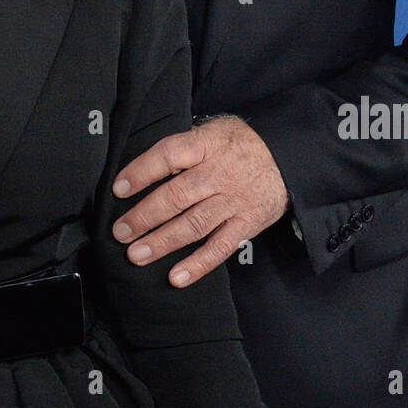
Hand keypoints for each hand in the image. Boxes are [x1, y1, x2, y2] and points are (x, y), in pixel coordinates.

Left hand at [111, 115, 289, 286]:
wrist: (288, 158)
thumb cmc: (241, 143)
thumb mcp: (213, 129)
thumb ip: (184, 145)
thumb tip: (146, 165)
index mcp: (206, 145)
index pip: (168, 155)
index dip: (141, 172)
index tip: (119, 188)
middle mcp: (219, 174)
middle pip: (177, 196)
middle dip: (144, 216)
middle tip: (120, 232)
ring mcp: (233, 201)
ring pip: (194, 225)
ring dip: (162, 242)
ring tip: (136, 255)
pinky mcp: (246, 224)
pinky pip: (220, 248)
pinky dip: (198, 265)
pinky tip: (176, 277)